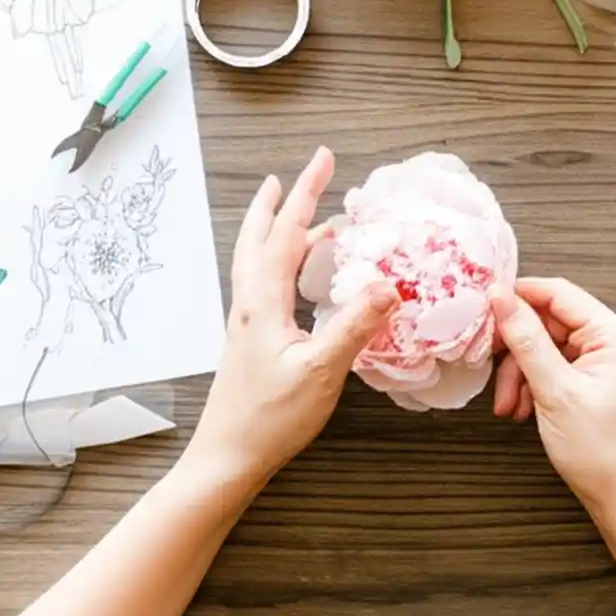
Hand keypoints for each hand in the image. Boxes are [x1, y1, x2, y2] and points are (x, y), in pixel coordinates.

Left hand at [191, 148, 399, 478]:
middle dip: (281, 202)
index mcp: (263, 302)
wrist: (228, 456)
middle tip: (299, 174)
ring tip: (310, 219)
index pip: (287, 233)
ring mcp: (247, 322)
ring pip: (259, 261)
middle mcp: (250, 304)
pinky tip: (301, 280)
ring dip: (279, 231)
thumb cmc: (270, 418)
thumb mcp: (321, 372)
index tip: (323, 159)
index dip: (307, 193)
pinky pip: (266, 285)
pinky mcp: (251, 340)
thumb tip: (387, 285)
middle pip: (260, 237)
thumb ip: (354, 327)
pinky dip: (283, 264)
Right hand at [490, 278, 615, 526]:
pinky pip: (554, 369)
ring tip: (508, 405)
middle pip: (548, 323)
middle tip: (491, 369)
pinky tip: (521, 410)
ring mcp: (605, 362)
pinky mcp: (594, 381)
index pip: (558, 293)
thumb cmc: (603, 452)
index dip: (518, 297)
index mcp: (615, 334)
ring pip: (546, 349)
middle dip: (517, 350)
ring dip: (520, 374)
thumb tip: (501, 298)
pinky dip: (532, 386)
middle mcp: (614, 341)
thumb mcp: (555, 391)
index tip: (482, 308)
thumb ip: (527, 340)